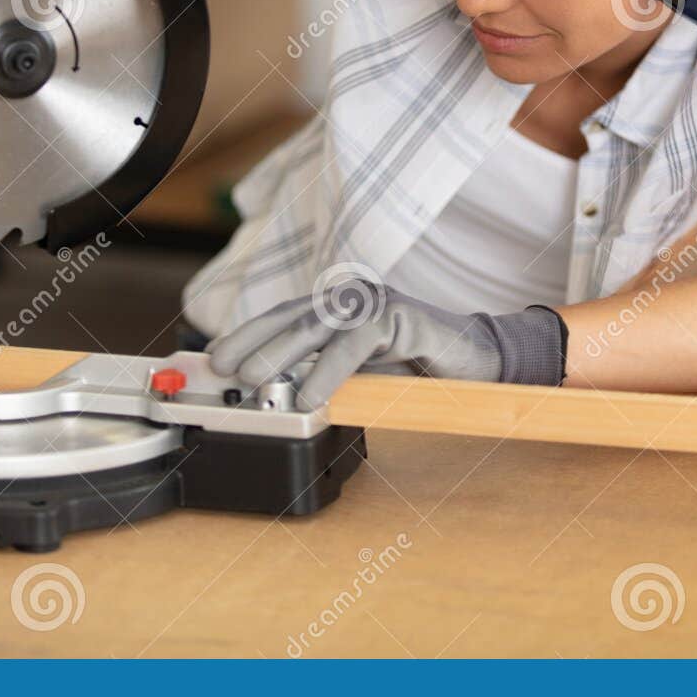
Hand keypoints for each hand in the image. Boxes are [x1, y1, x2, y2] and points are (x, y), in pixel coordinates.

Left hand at [206, 278, 567, 410]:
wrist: (481, 365)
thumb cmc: (418, 370)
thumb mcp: (360, 378)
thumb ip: (324, 378)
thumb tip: (276, 396)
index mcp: (340, 311)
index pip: (283, 318)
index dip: (248, 334)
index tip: (215, 355)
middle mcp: (354, 300)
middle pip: (292, 319)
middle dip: (253, 342)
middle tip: (223, 368)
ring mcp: (377, 304)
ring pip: (319, 326)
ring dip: (282, 354)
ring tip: (255, 381)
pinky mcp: (401, 317)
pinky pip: (357, 343)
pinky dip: (331, 370)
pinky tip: (312, 394)